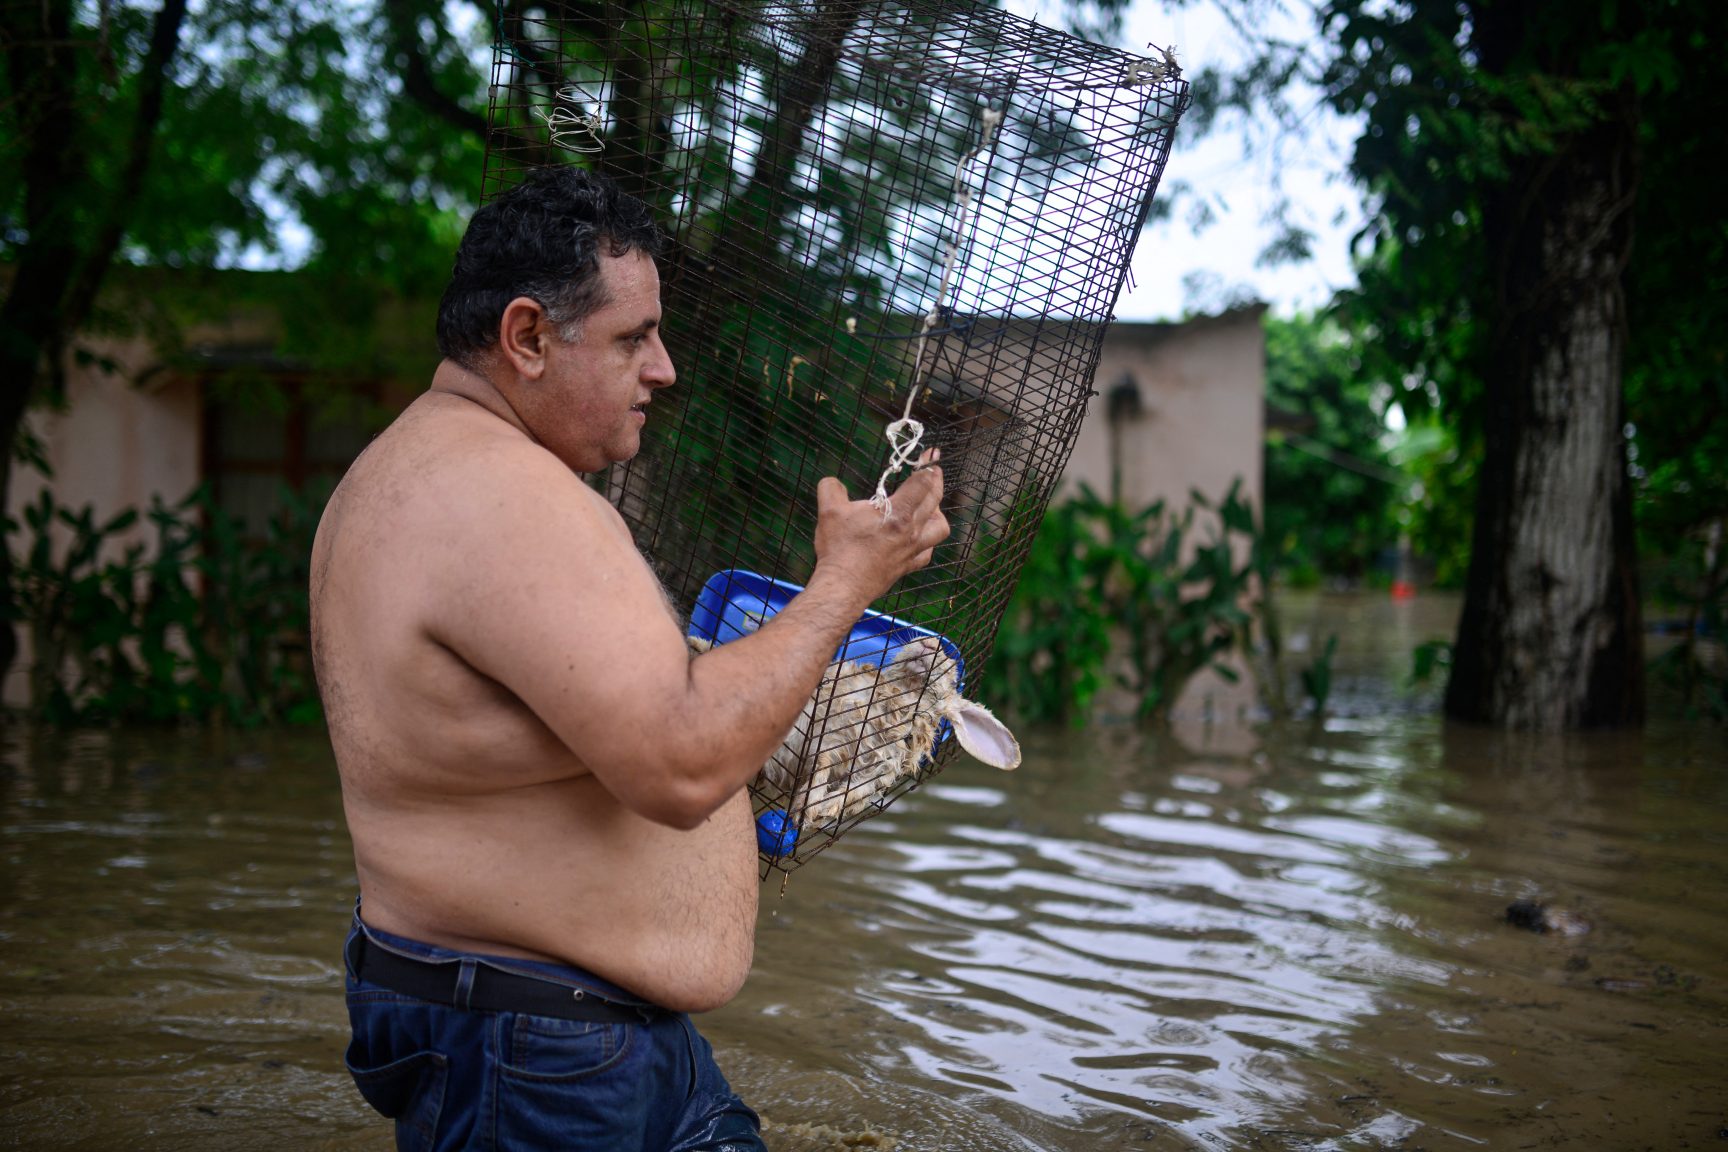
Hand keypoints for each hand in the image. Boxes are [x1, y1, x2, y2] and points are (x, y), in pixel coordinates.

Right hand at [812, 449, 948, 601]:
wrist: (844, 586)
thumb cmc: (840, 548)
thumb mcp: (829, 511)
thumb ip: (831, 488)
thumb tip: (831, 481)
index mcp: (898, 513)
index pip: (922, 483)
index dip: (929, 466)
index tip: (932, 454)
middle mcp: (912, 531)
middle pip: (935, 500)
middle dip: (937, 481)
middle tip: (934, 470)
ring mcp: (913, 550)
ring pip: (939, 528)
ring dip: (938, 513)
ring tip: (930, 506)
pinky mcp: (908, 566)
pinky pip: (927, 551)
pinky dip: (927, 541)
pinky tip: (918, 538)